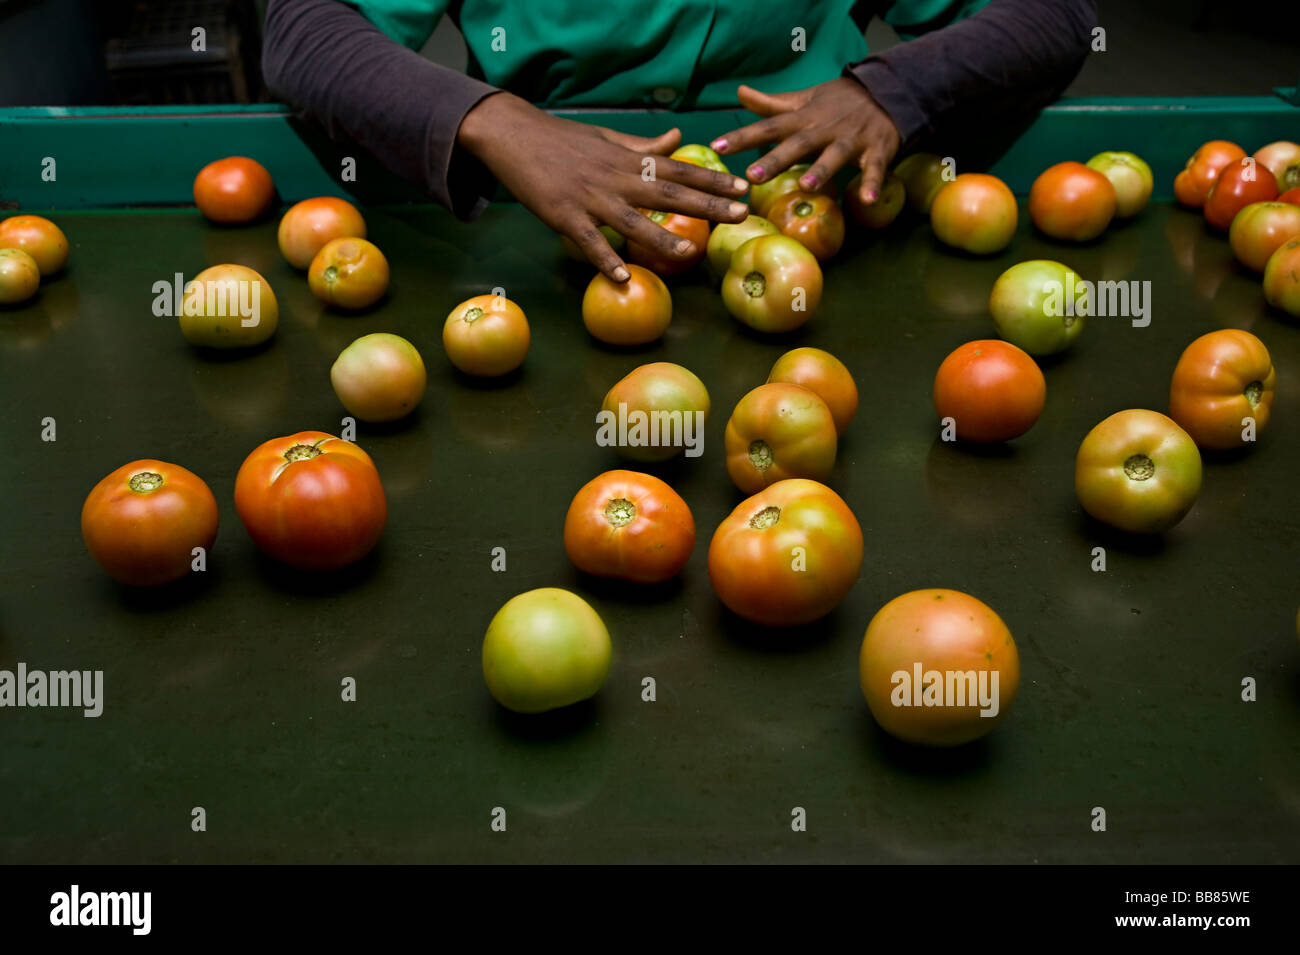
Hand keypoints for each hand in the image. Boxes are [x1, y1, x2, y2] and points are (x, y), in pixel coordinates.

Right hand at [458, 92, 750, 280]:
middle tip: (740, 213)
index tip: (743, 186)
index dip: (712, 178)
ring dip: (661, 237)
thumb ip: (643, 145)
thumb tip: (677, 138)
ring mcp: (590, 198)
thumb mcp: (607, 136)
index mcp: (627, 159)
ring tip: (689, 252)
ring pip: (632, 220)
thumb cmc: (562, 138)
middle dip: (706, 204)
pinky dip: (605, 260)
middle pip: (668, 192)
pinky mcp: (564, 215)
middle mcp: (615, 177)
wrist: (512, 133)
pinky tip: (622, 277)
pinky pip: (589, 241)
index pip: (678, 168)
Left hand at [710, 78, 900, 208]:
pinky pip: (874, 169)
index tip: (717, 146)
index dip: (743, 137)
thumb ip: (772, 104)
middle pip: (797, 144)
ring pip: (834, 156)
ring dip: (821, 170)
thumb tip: (740, 93)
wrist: (888, 91)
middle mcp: (824, 128)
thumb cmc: (838, 102)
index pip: (768, 126)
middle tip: (752, 176)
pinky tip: (866, 200)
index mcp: (804, 118)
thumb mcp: (805, 99)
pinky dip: (871, 184)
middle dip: (776, 159)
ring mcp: (851, 140)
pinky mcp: (876, 151)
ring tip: (807, 187)